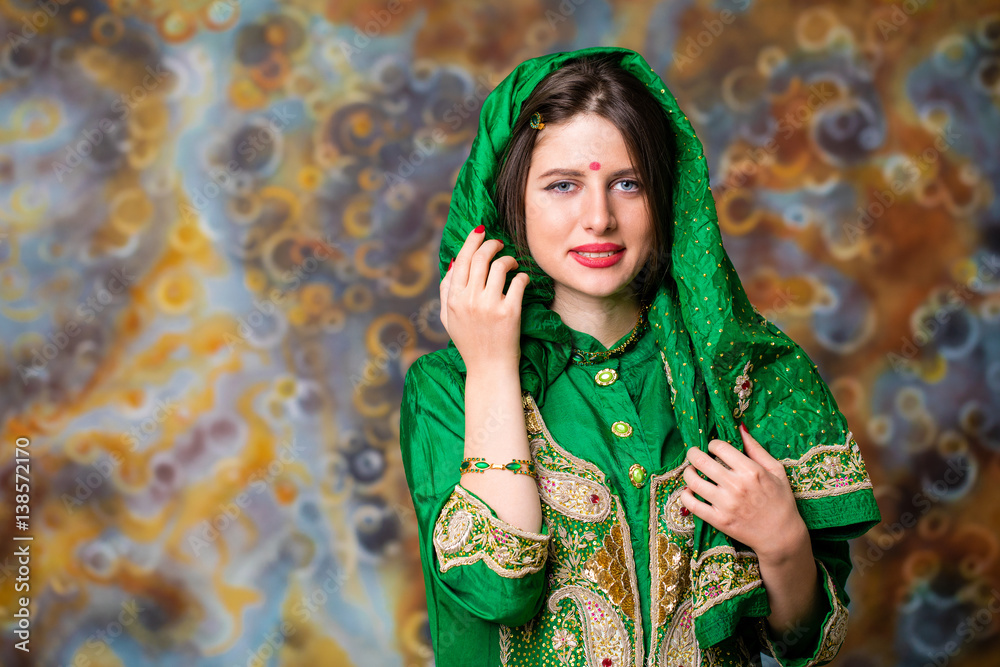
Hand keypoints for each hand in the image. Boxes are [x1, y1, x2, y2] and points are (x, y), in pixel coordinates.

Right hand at [439, 225, 529, 372]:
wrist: (489, 369)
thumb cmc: (470, 343)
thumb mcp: (448, 318)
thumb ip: (446, 290)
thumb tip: (454, 261)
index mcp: (453, 299)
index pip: (462, 259)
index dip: (472, 240)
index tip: (481, 231)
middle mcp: (469, 300)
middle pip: (480, 257)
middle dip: (492, 244)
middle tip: (499, 244)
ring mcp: (489, 305)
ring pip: (499, 265)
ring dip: (508, 259)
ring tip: (512, 263)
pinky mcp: (509, 312)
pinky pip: (518, 282)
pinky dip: (522, 276)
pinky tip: (523, 279)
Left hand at [680, 422, 807, 562]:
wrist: (782, 536)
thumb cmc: (781, 501)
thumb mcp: (776, 471)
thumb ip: (756, 449)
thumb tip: (741, 428)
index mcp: (751, 471)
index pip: (719, 447)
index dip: (712, 444)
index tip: (713, 448)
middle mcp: (736, 486)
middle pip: (701, 461)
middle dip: (693, 453)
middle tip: (693, 454)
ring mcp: (726, 504)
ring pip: (693, 481)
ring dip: (688, 472)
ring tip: (691, 471)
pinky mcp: (719, 521)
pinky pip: (692, 505)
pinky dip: (685, 496)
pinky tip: (689, 491)